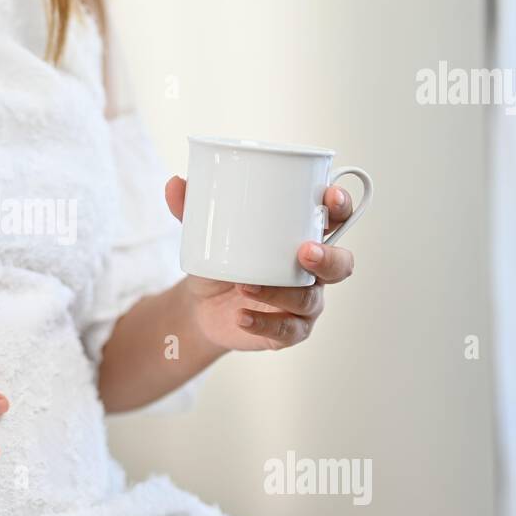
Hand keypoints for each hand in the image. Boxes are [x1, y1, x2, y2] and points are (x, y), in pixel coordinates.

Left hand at [164, 177, 356, 350]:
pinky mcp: (289, 331)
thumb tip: (174, 183)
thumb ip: (192, 210)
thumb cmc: (219, 260)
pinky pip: (286, 331)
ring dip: (282, 293)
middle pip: (341, 264)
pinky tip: (242, 317)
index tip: (329, 197)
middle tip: (304, 251)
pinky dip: (264, 324)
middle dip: (328, 257)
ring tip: (246, 286)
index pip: (336, 219)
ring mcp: (305, 302)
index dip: (341, 207)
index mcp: (303, 236)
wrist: (201, 306)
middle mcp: (313, 270)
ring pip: (310, 299)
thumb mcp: (205, 234)